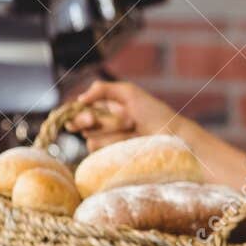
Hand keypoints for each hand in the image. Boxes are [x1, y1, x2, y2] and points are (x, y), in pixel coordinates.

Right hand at [69, 79, 185, 151]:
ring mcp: (107, 141)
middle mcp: (102, 125)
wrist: (171, 135)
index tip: (82, 114)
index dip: (74, 112)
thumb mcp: (129, 93)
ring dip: (110, 129)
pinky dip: (113, 142)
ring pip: (90, 137)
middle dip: (85, 120)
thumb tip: (80, 98)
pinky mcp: (111, 156)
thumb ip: (103, 89)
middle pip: (78, 123)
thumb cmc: (153, 112)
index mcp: (104, 108)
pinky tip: (128, 139)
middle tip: (92, 119)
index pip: (79, 110)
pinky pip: (100, 150)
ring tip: (131, 126)